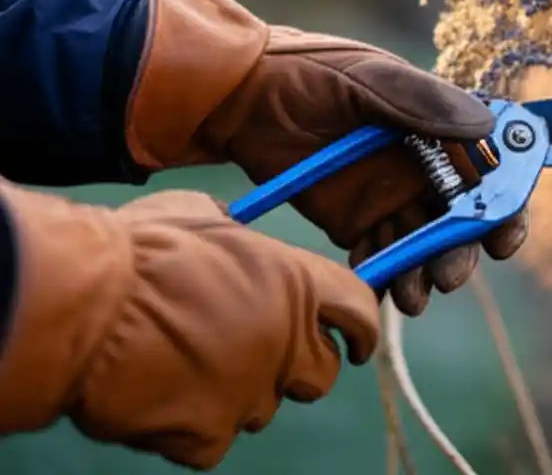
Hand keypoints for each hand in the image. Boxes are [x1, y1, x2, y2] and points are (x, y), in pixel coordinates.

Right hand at [0, 184, 378, 470]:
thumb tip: (234, 232)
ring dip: (239, 392)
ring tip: (190, 367)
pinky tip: (163, 397)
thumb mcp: (200, 217)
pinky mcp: (209, 436)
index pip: (361, 311)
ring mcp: (251, 394)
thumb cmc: (138, 252)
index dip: (362, 328)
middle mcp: (286, 341)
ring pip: (264, 407)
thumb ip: (235, 235)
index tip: (359, 341)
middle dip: (297, 367)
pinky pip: (213, 439)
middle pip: (321, 373)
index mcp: (296, 283)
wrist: (83, 305)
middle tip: (258, 354)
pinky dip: (192, 426)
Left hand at [124, 0, 528, 313]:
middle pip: (462, 218)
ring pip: (424, 243)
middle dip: (462, 251)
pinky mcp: (354, 222)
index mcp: (439, 127)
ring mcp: (390, 196)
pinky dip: (387, 278)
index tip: (504, 238)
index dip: (506, 206)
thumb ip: (422, 103)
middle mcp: (424, 166)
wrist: (238, 94)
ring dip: (427, 272)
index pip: (490, 170)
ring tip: (414, 298)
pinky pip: (380, 256)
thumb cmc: (308, 70)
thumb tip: (485, 128)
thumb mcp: (368, 77)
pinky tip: (384, 295)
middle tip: (449, 277)